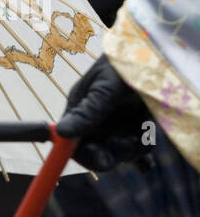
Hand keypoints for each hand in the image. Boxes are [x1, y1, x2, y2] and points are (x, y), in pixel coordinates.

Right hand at [56, 54, 153, 171]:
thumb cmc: (126, 63)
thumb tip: (61, 132)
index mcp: (80, 110)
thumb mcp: (106, 85)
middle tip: (131, 141)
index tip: (102, 160)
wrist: (154, 51)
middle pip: (98, 152)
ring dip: (135, 148)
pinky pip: (137, 151)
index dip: (84, 155)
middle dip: (115, 152)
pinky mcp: (137, 128)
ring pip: (121, 152)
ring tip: (146, 130)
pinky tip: (146, 165)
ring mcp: (118, 125)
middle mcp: (97, 122)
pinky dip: (142, 159)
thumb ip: (88, 110)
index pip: (73, 143)